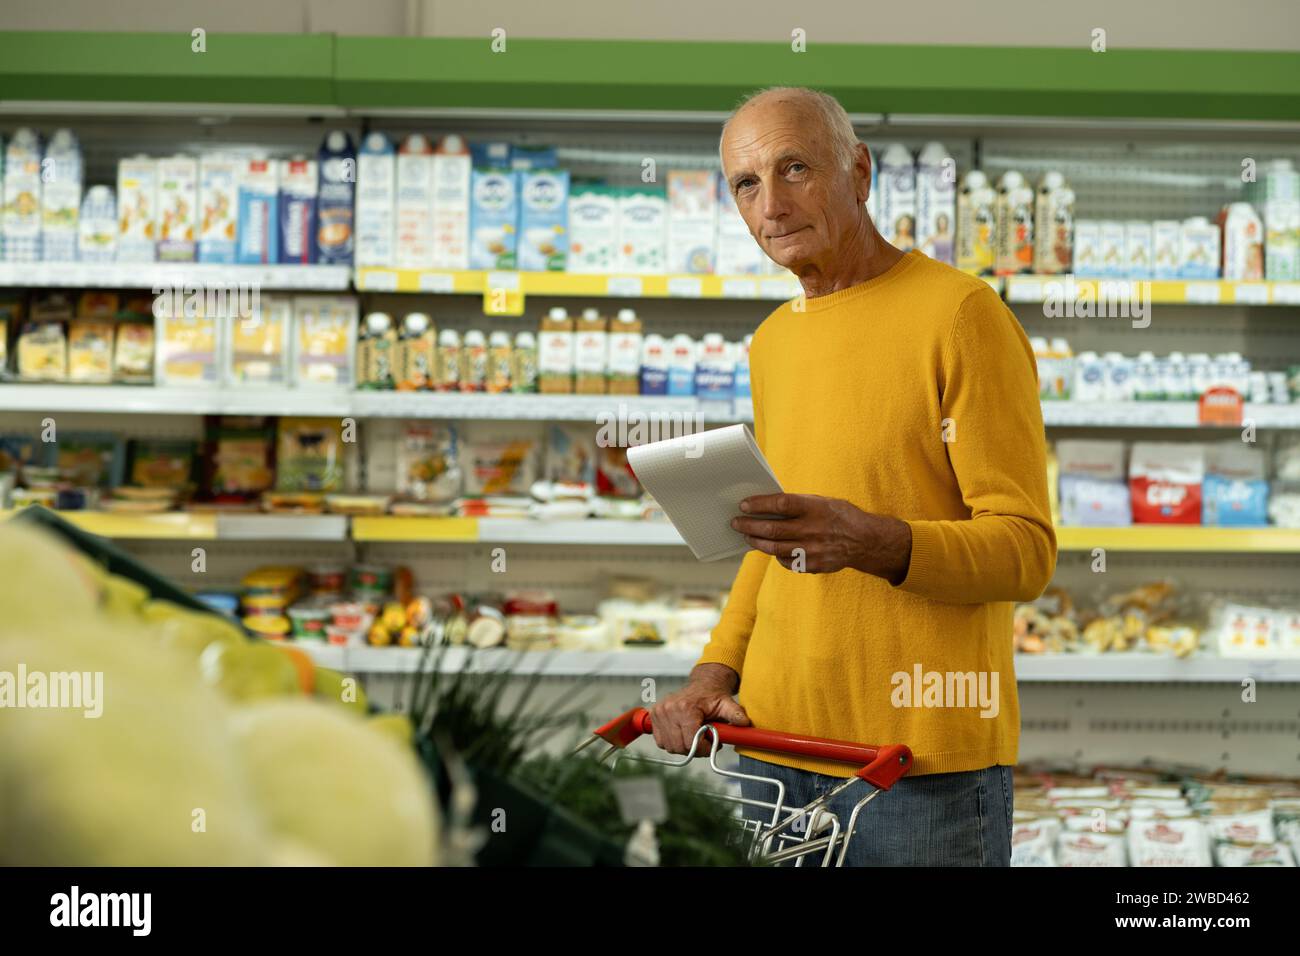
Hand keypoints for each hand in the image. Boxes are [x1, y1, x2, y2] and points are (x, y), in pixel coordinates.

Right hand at [650, 664, 748, 754]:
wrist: (702, 685)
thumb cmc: (713, 696)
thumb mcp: (727, 704)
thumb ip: (735, 714)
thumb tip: (745, 723)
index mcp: (686, 708)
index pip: (691, 741)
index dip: (704, 748)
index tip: (713, 744)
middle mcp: (669, 709)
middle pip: (680, 747)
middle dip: (695, 749)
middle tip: (705, 740)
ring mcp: (659, 712)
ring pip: (670, 746)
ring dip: (684, 746)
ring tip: (694, 735)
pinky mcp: (653, 716)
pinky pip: (661, 742)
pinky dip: (672, 742)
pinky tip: (683, 733)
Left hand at [730, 493, 911, 581]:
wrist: (865, 541)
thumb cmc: (840, 515)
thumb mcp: (822, 502)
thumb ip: (798, 504)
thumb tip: (767, 504)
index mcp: (816, 508)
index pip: (781, 504)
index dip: (759, 505)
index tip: (744, 505)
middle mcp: (813, 530)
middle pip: (773, 529)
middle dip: (749, 525)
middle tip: (736, 523)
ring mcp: (813, 550)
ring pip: (775, 548)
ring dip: (756, 541)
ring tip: (747, 536)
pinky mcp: (813, 565)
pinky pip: (786, 561)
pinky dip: (775, 555)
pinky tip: (769, 548)